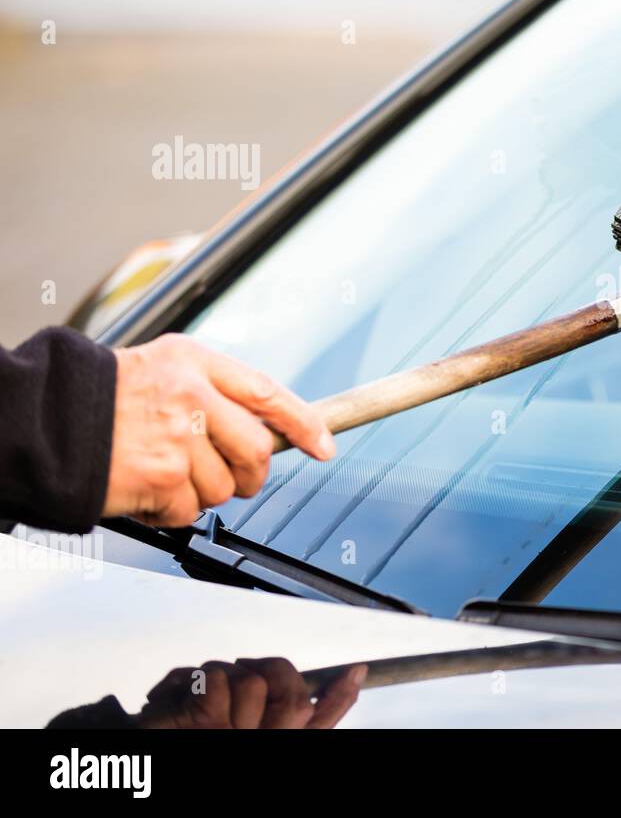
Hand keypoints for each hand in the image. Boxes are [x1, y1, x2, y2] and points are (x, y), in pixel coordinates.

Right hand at [106, 333, 334, 526]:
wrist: (42, 419)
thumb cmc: (103, 398)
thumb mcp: (163, 369)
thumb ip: (213, 391)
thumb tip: (268, 430)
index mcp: (195, 362)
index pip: (269, 394)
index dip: (304, 424)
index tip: (323, 446)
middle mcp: (191, 395)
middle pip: (256, 450)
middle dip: (252, 475)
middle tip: (232, 478)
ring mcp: (178, 437)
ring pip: (224, 486)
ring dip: (201, 493)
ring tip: (167, 476)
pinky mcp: (160, 476)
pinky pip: (188, 510)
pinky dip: (170, 511)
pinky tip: (145, 491)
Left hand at [136, 657, 365, 728]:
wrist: (129, 773)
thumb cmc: (172, 748)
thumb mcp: (221, 731)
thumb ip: (264, 716)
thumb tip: (300, 690)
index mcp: (266, 743)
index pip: (318, 723)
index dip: (340, 697)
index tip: (356, 670)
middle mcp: (257, 743)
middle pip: (293, 695)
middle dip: (274, 674)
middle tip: (246, 676)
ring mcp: (234, 735)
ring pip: (252, 679)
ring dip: (221, 678)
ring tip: (193, 703)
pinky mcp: (207, 724)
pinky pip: (217, 679)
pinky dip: (190, 681)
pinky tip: (171, 701)